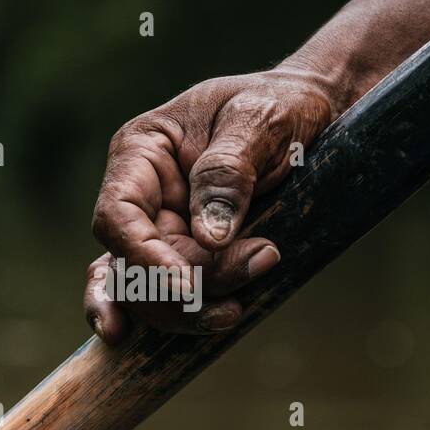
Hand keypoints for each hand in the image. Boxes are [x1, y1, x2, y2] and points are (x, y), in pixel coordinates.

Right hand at [83, 69, 336, 343]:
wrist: (311, 112)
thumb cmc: (280, 103)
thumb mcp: (260, 120)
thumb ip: (228, 172)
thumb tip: (208, 238)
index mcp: (141, 152)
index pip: (118, 217)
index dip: (144, 259)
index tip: (188, 287)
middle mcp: (141, 196)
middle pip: (135, 265)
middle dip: (189, 284)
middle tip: (259, 263)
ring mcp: (161, 229)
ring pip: (147, 291)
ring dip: (191, 311)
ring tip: (241, 305)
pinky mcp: (187, 255)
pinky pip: (167, 296)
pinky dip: (181, 318)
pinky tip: (207, 326)